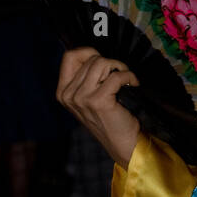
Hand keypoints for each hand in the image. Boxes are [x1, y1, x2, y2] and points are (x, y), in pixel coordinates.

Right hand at [56, 48, 140, 168]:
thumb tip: (96, 55)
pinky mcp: (98, 101)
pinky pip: (116, 76)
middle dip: (110, 63)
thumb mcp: (89, 98)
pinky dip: (129, 76)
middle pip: (91, 59)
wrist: (122, 143)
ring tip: (126, 80)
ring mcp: (81, 98)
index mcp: (63, 92)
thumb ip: (86, 78)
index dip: (89, 52)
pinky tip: (133, 84)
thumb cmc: (109, 119)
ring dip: (120, 68)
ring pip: (102, 63)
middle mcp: (68, 95)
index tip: (104, 62)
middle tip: (120, 76)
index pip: (69, 56)